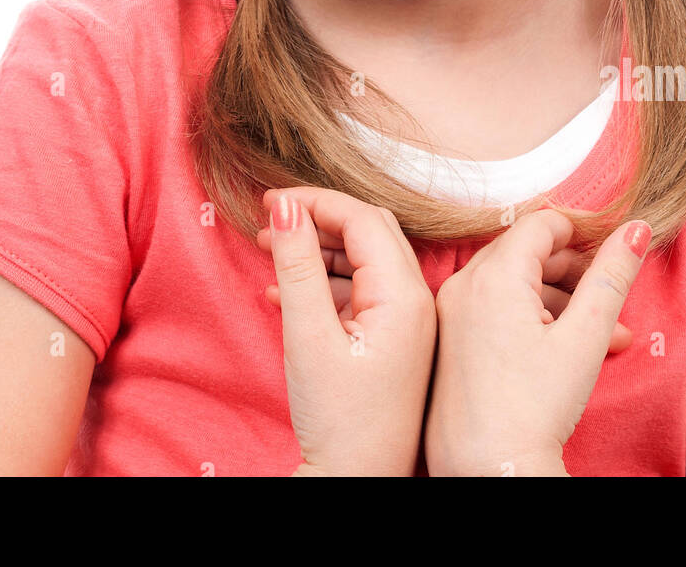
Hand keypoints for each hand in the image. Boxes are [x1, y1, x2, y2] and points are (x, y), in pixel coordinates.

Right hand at [256, 187, 437, 476]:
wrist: (359, 485)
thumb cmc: (339, 421)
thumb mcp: (307, 336)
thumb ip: (296, 265)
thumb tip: (284, 206)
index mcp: (404, 296)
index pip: (362, 218)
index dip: (314, 201)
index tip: (268, 200)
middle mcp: (417, 302)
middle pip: (369, 231)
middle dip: (318, 218)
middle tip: (269, 219)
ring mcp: (409, 323)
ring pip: (365, 260)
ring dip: (318, 250)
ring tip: (269, 251)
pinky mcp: (396, 342)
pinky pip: (362, 292)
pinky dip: (326, 283)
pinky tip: (285, 293)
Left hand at [424, 210, 649, 476]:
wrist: (489, 469)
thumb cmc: (534, 408)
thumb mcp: (585, 337)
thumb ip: (612, 277)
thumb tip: (637, 228)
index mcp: (494, 275)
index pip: (541, 223)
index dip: (581, 230)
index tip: (610, 250)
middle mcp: (463, 284)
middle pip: (525, 250)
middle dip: (574, 271)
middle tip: (610, 299)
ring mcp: (449, 311)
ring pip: (510, 281)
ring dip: (556, 298)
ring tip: (600, 335)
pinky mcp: (446, 338)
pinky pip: (490, 305)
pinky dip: (526, 315)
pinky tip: (559, 348)